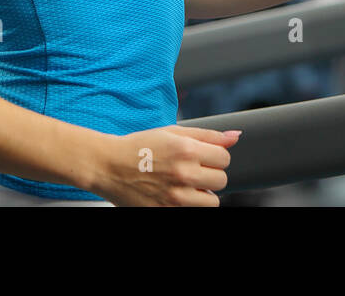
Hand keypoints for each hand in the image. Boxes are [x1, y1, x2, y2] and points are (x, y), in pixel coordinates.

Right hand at [90, 125, 240, 205]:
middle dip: (210, 175)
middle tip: (193, 171)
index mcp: (186, 150)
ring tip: (186, 186)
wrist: (109, 166)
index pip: (224, 158)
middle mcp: (183, 174)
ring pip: (212, 202)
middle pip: (221, 180)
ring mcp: (175, 197)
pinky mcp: (166, 211)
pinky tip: (177, 195)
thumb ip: (207, 135)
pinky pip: (195, 213)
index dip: (215, 157)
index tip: (204, 157)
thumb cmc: (140, 147)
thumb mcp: (173, 133)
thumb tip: (235, 136)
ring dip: (203, 194)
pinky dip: (190, 205)